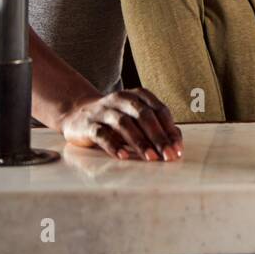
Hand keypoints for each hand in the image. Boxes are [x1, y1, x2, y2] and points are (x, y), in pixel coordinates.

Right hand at [60, 88, 183, 161]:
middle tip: (168, 155)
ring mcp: (104, 110)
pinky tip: (123, 156)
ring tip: (151, 158)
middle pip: (144, 116)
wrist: (77, 114)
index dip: (170, 130)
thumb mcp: (136, 119)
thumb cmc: (115, 120)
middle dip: (159, 137)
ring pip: (124, 124)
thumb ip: (156, 127)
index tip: (178, 149)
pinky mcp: (88, 124)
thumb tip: (177, 141)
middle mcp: (122, 99)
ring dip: (140, 142)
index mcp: (138, 95)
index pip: (160, 110)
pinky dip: (114, 145)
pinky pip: (102, 134)